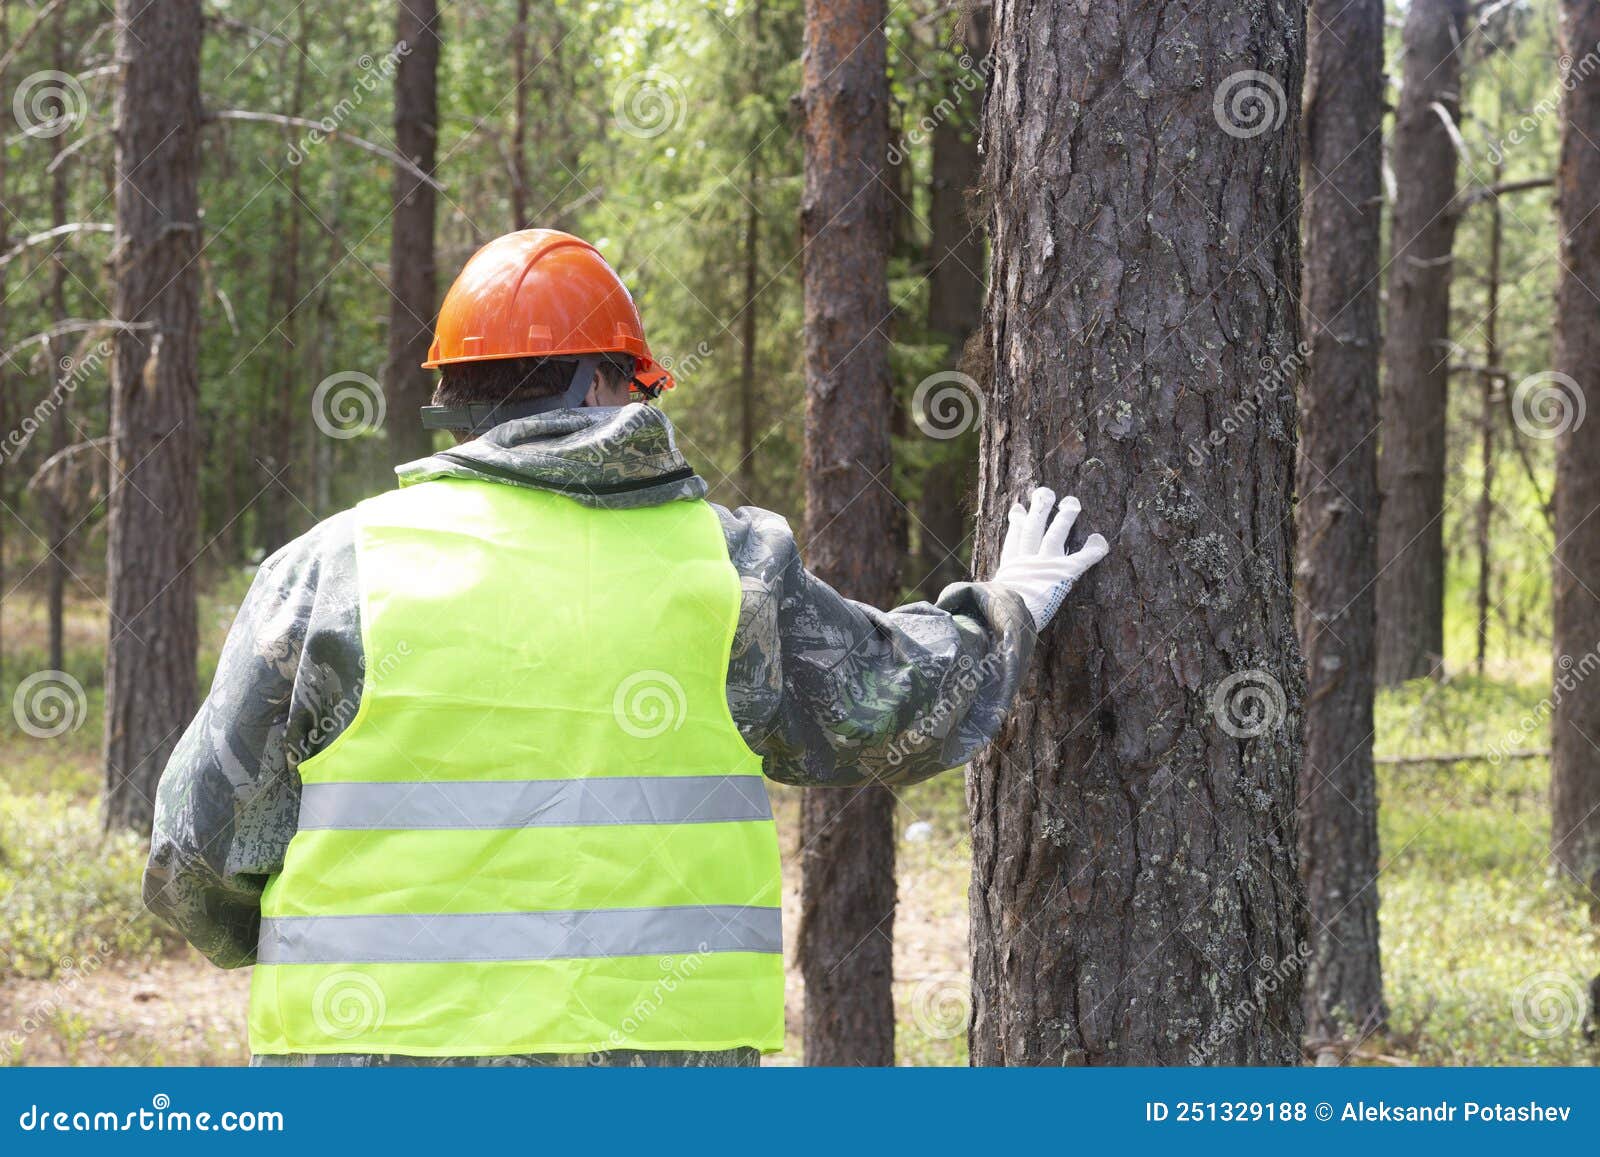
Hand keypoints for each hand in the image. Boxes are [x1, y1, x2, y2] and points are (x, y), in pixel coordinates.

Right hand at [990, 487, 1107, 630]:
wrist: (1008, 618)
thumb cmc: (997, 617)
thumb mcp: (989, 604)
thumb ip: (991, 599)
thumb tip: (982, 607)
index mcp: (1009, 569)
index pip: (1014, 541)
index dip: (1016, 523)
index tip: (1018, 508)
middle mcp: (1026, 561)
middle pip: (1032, 529)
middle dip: (1039, 509)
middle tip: (1044, 492)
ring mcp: (1045, 564)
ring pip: (1055, 535)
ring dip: (1064, 517)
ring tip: (1071, 501)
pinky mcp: (1063, 573)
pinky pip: (1081, 559)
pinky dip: (1092, 550)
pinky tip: (1100, 540)